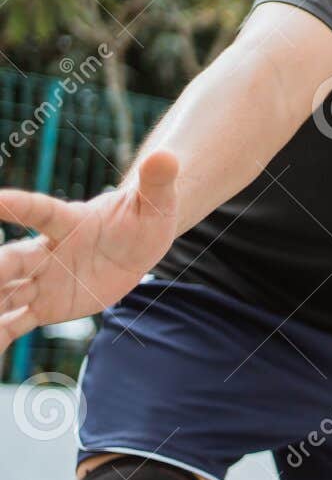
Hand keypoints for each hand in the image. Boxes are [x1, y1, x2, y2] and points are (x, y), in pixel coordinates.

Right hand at [0, 150, 180, 351]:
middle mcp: (46, 252)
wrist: (135, 245)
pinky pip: (13, 323)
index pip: (41, 212)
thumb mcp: (157, 201)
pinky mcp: (43, 306)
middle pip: (10, 260)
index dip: (17, 205)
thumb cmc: (144, 217)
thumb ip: (158, 180)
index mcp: (70, 223)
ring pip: (3, 293)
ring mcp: (40, 280)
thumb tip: (168, 156)